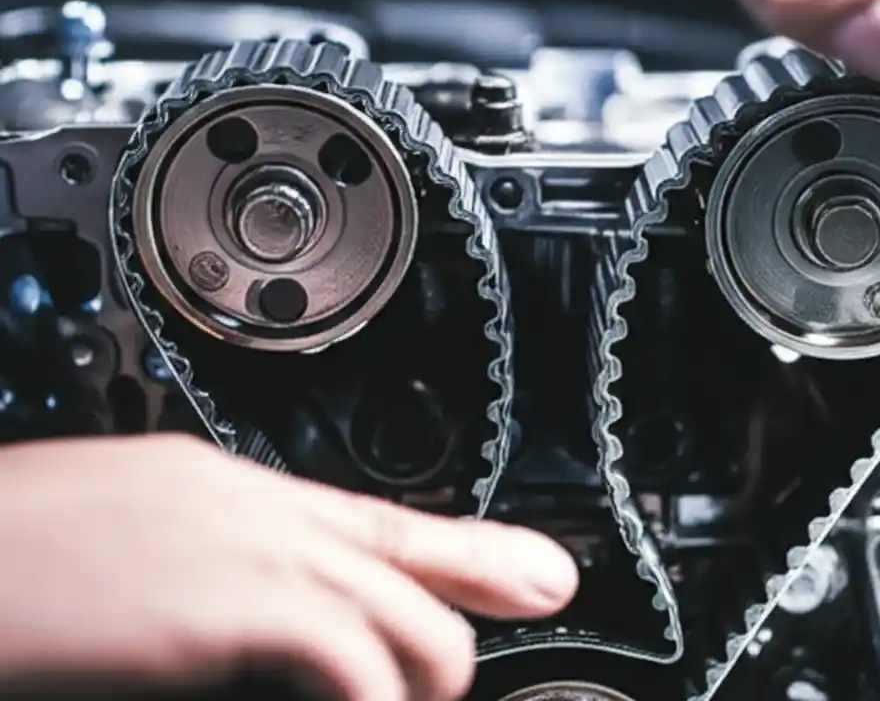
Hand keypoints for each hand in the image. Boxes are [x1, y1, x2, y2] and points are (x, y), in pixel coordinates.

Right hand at [0, 434, 577, 699]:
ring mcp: (250, 549)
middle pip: (415, 563)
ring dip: (416, 684)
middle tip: (423, 697)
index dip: (473, 553)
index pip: (379, 518)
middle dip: (444, 645)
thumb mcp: (114, 541)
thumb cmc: (2, 555)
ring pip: (409, 618)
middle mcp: (256, 506)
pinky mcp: (231, 603)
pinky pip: (355, 663)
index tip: (541, 576)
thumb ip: (194, 568)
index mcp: (227, 485)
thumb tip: (237, 620)